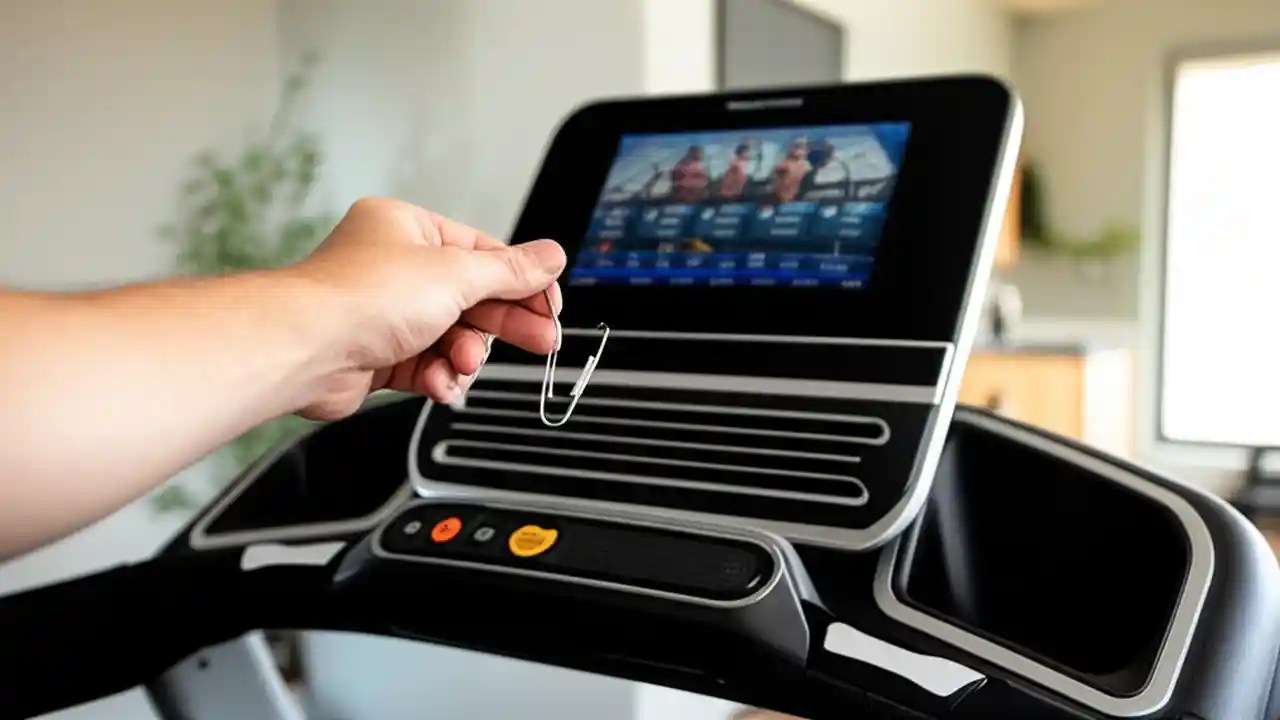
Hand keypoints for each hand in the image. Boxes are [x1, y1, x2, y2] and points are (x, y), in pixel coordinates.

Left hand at [291, 197, 565, 419]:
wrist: (305, 349)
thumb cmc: (361, 298)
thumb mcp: (456, 275)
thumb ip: (509, 271)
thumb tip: (549, 256)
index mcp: (409, 229)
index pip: (482, 253)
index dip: (520, 281)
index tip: (549, 305)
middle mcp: (394, 267)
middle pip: (471, 296)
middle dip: (503, 324)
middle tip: (541, 340)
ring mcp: (384, 312)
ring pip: (450, 336)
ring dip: (464, 355)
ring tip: (464, 363)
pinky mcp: (376, 354)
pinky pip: (425, 364)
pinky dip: (437, 375)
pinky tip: (440, 381)